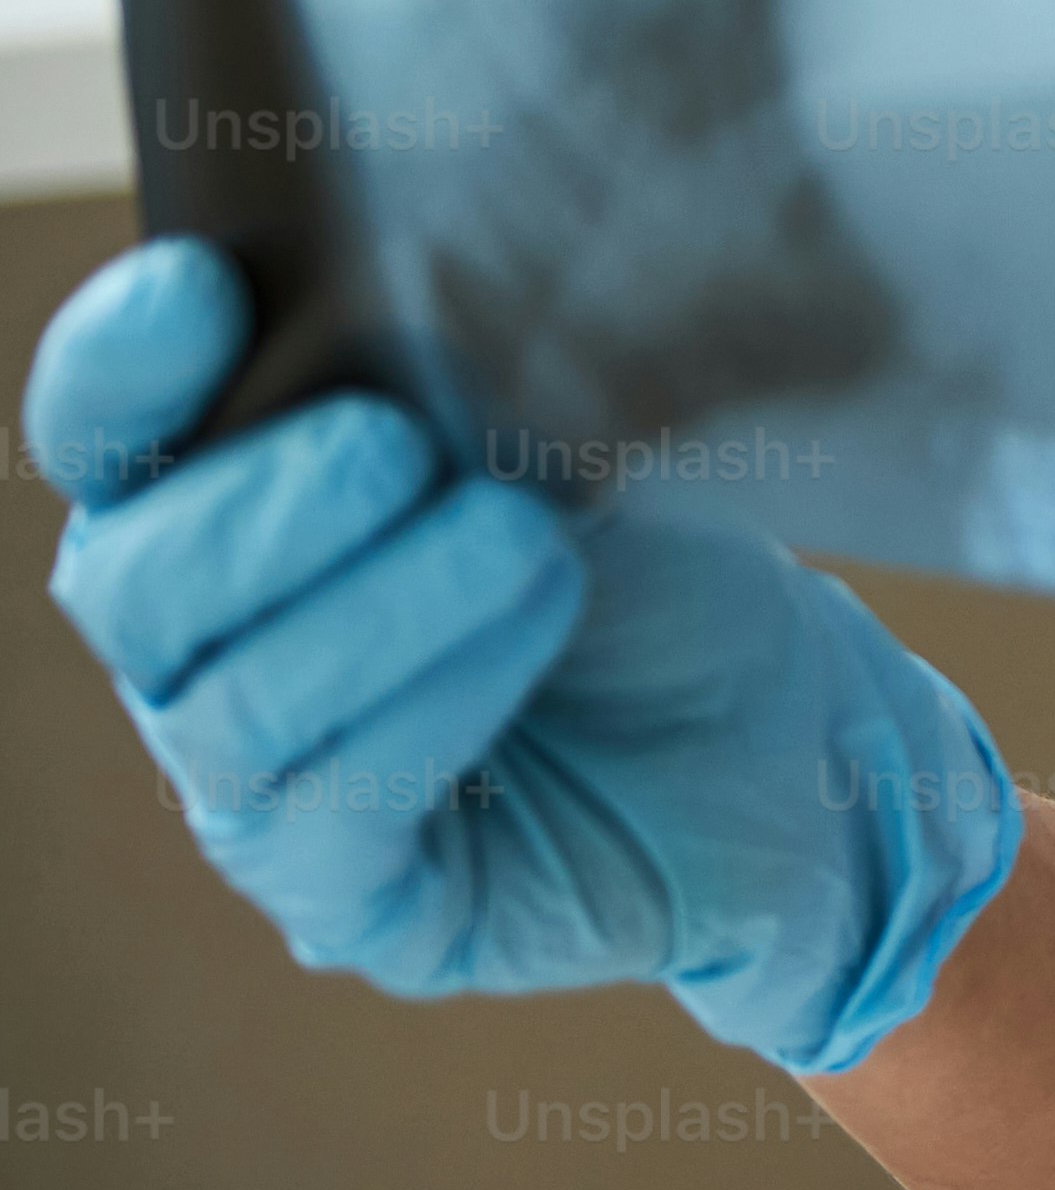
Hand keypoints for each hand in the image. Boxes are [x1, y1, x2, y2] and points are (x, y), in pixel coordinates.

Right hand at [30, 245, 1022, 1074]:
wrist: (807, 729)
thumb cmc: (669, 572)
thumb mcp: (572, 450)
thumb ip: (455, 391)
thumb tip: (398, 295)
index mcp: (232, 518)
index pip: (112, 444)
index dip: (124, 371)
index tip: (201, 283)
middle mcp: (212, 659)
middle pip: (134, 586)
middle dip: (252, 506)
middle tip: (389, 440)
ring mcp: (268, 794)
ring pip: (231, 708)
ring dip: (376, 606)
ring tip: (516, 532)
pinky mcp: (356, 907)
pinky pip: (331, 817)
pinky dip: (431, 705)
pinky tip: (535, 622)